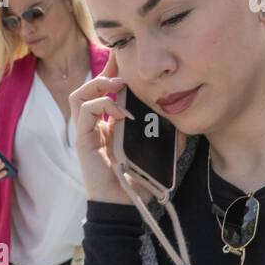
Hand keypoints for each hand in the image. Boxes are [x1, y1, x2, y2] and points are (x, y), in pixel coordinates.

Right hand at [70, 49, 185, 204]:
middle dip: (106, 71)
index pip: (105, 91)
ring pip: (79, 95)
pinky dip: (101, 104)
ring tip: (118, 85)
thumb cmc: (139, 179)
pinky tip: (120, 112)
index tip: (128, 60)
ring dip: (98, 84)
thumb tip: (185, 123)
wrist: (125, 204)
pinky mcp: (83, 140)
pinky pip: (83, 112)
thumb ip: (170, 138)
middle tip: (123, 65)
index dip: (114, 72)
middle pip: (90, 86)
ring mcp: (86, 132)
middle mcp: (95, 124)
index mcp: (109, 124)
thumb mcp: (160, 152)